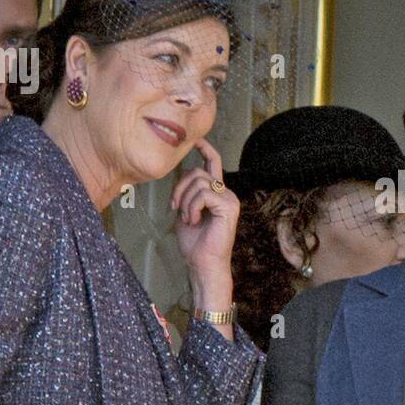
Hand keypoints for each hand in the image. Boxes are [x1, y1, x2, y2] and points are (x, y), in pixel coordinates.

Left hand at [171, 138, 238, 291]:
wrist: (203, 264)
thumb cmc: (194, 243)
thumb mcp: (185, 211)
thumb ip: (186, 193)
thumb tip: (180, 176)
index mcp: (217, 193)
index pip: (212, 163)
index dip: (204, 149)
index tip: (195, 140)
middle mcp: (226, 193)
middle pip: (197, 172)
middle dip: (179, 188)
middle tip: (174, 207)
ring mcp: (230, 199)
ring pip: (198, 182)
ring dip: (185, 201)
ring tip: (187, 218)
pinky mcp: (229, 207)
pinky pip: (203, 194)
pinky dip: (192, 207)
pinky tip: (194, 220)